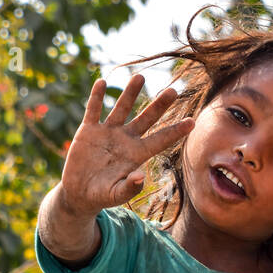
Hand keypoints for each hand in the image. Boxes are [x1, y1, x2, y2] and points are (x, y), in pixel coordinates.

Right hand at [59, 73, 193, 216]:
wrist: (80, 193)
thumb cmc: (102, 196)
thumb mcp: (116, 195)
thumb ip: (129, 188)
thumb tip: (140, 176)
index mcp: (136, 155)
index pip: (160, 140)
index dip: (176, 131)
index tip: (193, 122)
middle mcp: (125, 140)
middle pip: (146, 119)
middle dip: (159, 105)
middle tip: (173, 91)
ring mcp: (108, 132)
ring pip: (121, 108)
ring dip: (130, 93)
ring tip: (140, 76)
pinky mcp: (88, 130)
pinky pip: (93, 110)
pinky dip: (96, 97)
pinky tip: (101, 82)